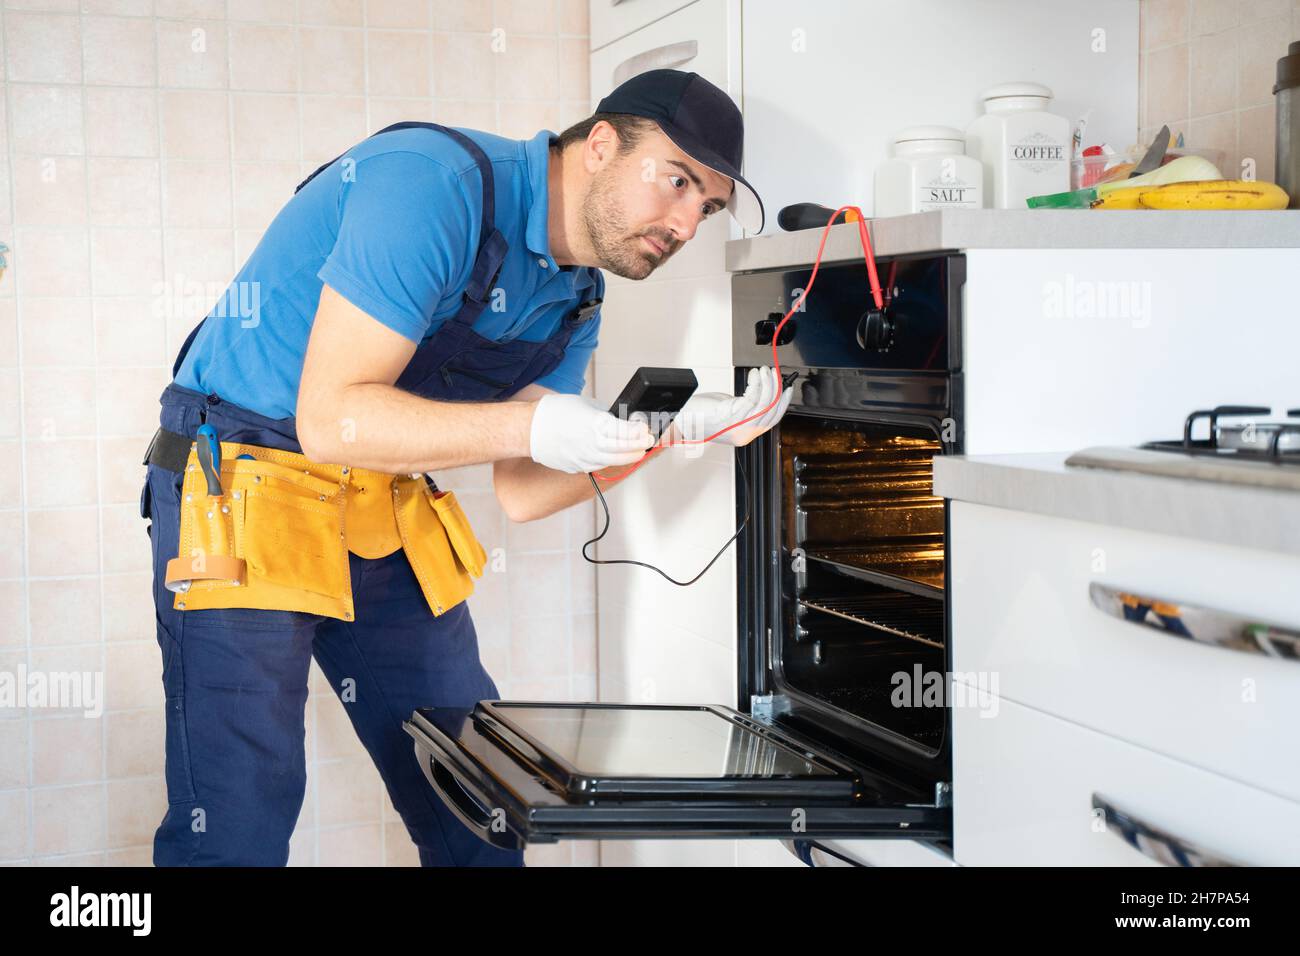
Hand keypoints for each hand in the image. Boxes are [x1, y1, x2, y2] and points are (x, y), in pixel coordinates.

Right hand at [529, 393, 652, 473]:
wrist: (529, 430)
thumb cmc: (555, 412)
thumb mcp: (585, 405)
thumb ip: (605, 415)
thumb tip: (622, 421)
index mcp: (592, 424)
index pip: (623, 430)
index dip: (637, 430)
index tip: (645, 427)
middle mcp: (590, 443)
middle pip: (622, 448)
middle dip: (639, 445)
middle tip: (649, 440)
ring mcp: (583, 458)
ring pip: (613, 460)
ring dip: (630, 455)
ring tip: (640, 450)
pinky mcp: (577, 466)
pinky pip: (600, 465)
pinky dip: (613, 460)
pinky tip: (620, 455)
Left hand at [673, 367, 792, 446]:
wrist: (682, 420)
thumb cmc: (699, 415)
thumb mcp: (728, 411)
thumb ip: (744, 406)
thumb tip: (759, 391)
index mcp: (745, 434)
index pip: (772, 420)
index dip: (783, 403)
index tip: (787, 388)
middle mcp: (744, 433)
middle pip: (771, 411)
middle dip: (776, 389)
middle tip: (774, 373)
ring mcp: (738, 426)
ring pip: (764, 403)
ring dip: (767, 383)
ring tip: (764, 371)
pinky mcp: (731, 416)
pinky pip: (752, 398)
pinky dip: (756, 383)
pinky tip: (754, 375)